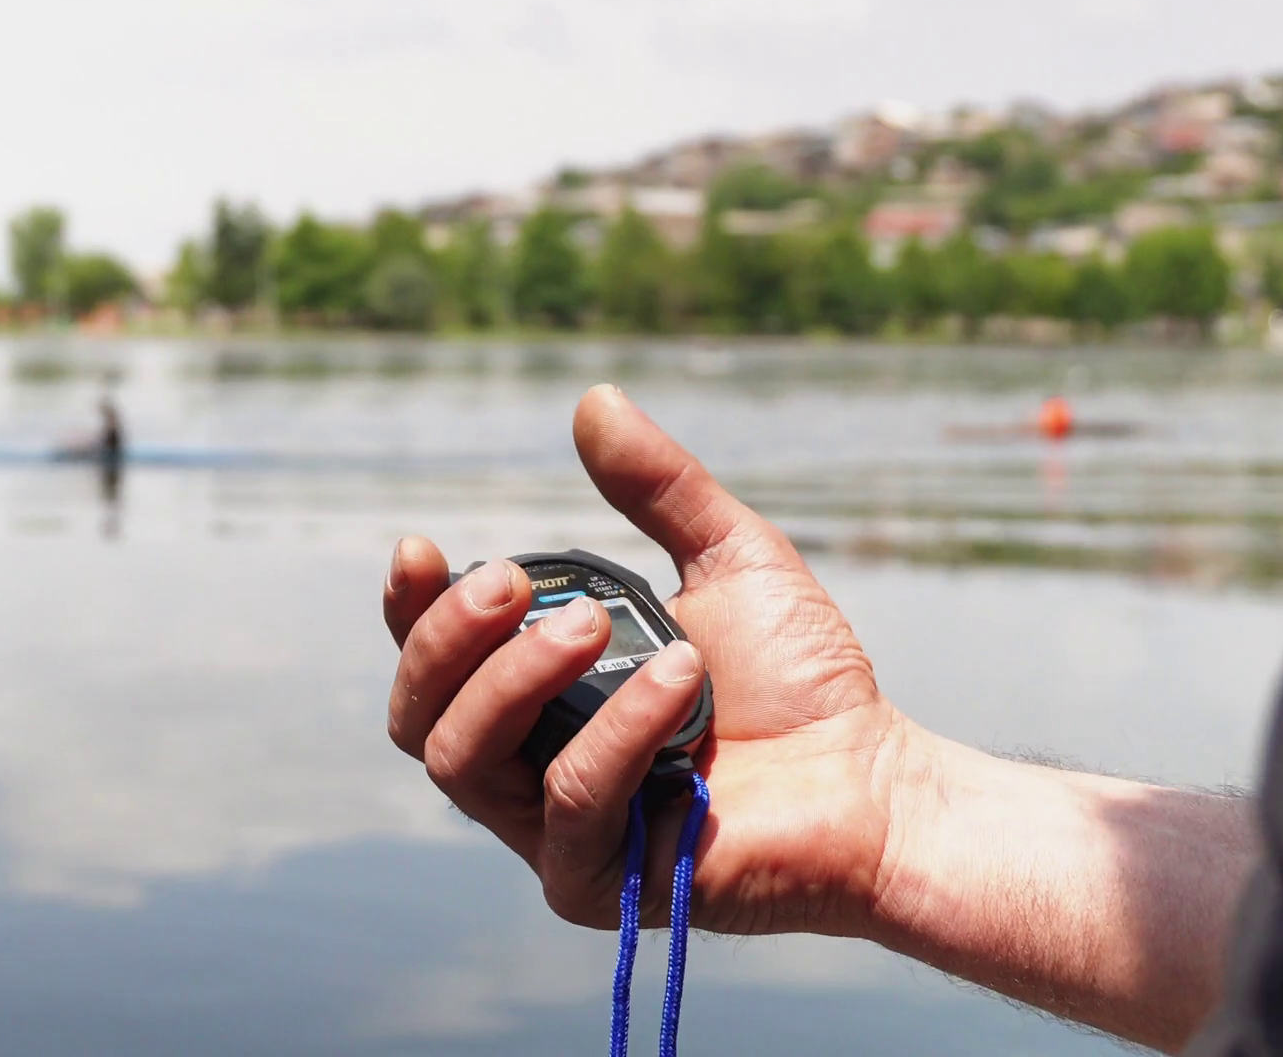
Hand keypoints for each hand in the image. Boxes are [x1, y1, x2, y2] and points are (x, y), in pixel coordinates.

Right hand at [383, 384, 914, 935]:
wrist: (874, 780)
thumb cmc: (800, 681)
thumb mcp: (726, 560)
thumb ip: (657, 489)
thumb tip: (594, 400)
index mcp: (539, 700)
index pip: (432, 665)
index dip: (408, 609)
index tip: (419, 547)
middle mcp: (528, 769)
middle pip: (419, 716)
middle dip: (448, 640)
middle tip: (513, 583)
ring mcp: (555, 833)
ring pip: (464, 761)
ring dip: (518, 678)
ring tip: (596, 624)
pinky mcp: (596, 882)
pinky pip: (568, 800)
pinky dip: (615, 728)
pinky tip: (678, 678)